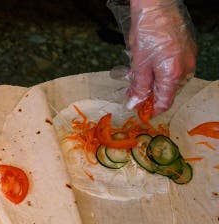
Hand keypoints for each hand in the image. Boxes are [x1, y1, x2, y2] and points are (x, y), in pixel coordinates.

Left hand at [116, 0, 196, 115]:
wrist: (157, 7)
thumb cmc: (146, 33)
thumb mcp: (138, 64)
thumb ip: (138, 87)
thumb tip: (135, 104)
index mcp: (172, 75)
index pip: (165, 102)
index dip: (152, 110)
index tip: (142, 113)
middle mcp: (185, 68)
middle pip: (169, 91)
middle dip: (151, 95)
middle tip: (134, 94)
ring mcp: (189, 58)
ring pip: (172, 79)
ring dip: (156, 83)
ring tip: (138, 78)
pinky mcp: (188, 49)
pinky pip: (176, 67)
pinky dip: (162, 71)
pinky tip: (149, 66)